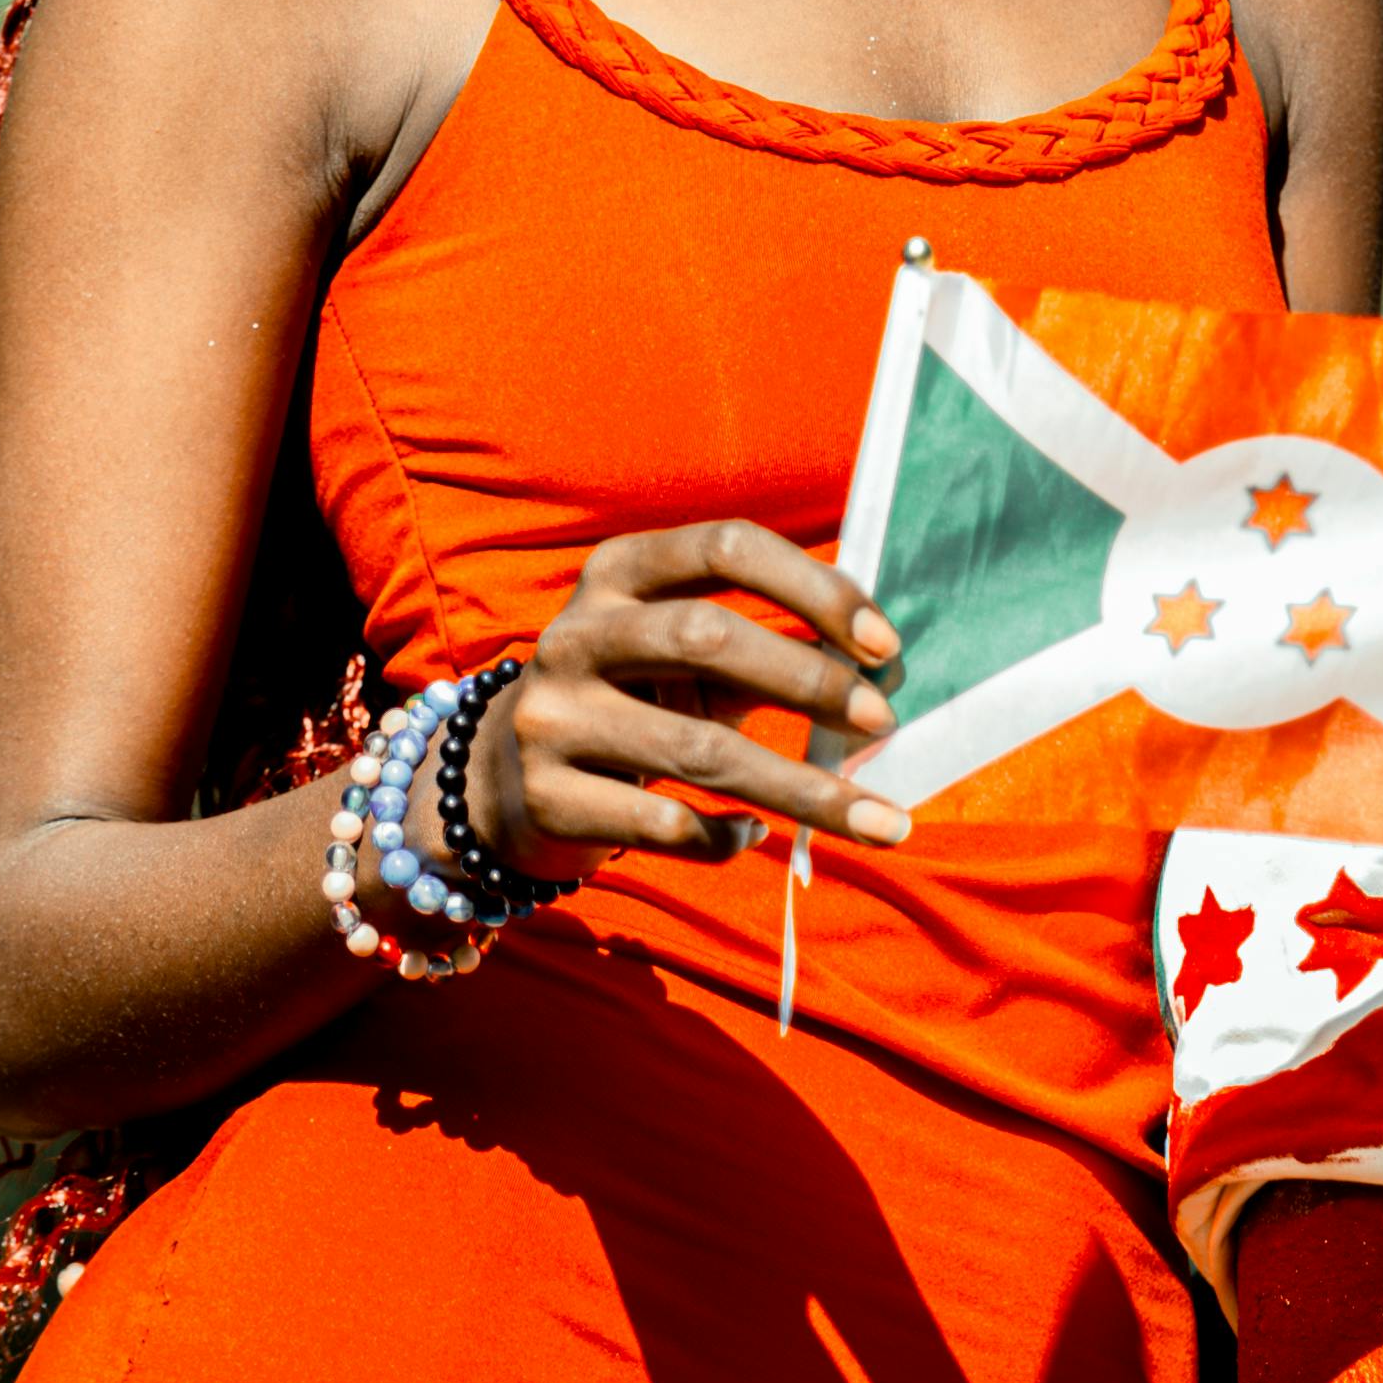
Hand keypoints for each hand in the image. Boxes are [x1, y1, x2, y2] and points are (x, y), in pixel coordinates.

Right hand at [469, 522, 910, 875]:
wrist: (499, 782)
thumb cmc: (631, 701)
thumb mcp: (680, 655)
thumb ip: (767, 644)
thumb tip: (883, 670)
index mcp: (618, 573)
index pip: (726, 546)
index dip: (814, 589)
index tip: (884, 644)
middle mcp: (576, 635)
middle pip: (707, 636)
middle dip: (809, 679)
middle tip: (881, 722)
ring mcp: (553, 718)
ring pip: (698, 750)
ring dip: (803, 789)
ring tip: (877, 819)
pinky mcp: (547, 800)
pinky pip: (665, 823)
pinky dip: (725, 837)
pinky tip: (756, 835)